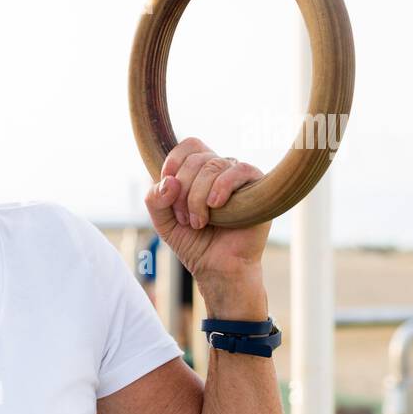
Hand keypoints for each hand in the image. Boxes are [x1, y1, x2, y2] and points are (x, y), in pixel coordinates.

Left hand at [143, 137, 270, 284]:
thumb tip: (169, 181)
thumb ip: (154, 199)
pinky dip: (221, 187)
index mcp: (199, 172)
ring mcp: (239, 178)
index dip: (174, 161)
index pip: (190, 146)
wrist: (217, 268)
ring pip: (214, 166)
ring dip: (197, 197)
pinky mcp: (258, 187)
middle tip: (184, 219)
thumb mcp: (163, 221)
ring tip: (198, 223)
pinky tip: (215, 206)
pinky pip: (240, 170)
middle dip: (183, 191)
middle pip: (197, 159)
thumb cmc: (193, 243)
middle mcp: (221, 170)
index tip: (168, 189)